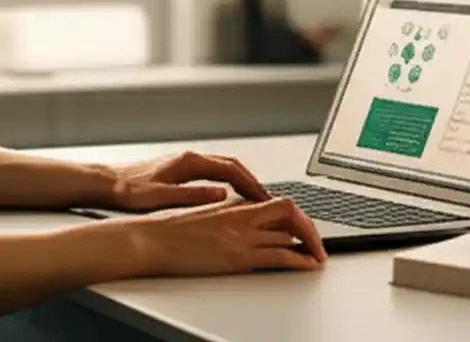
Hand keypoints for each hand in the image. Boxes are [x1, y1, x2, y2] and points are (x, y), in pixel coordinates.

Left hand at [107, 151, 270, 211]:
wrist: (107, 184)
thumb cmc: (129, 191)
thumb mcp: (161, 197)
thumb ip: (193, 195)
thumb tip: (221, 194)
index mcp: (189, 162)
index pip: (230, 169)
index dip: (250, 184)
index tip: (263, 198)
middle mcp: (189, 158)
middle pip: (231, 165)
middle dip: (251, 181)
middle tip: (265, 199)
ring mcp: (185, 162)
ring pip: (223, 167)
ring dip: (241, 181)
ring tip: (253, 199)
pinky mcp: (180, 170)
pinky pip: (213, 172)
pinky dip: (228, 181)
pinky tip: (229, 196)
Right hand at [125, 197, 327, 275]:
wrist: (152, 240)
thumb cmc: (171, 231)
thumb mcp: (205, 217)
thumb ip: (229, 217)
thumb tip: (245, 221)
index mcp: (233, 206)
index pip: (276, 203)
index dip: (295, 214)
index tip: (301, 226)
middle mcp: (241, 217)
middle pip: (289, 213)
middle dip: (308, 228)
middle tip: (315, 241)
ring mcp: (241, 236)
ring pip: (288, 235)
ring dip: (308, 245)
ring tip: (316, 255)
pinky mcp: (238, 257)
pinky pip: (280, 256)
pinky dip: (300, 261)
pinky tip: (307, 265)